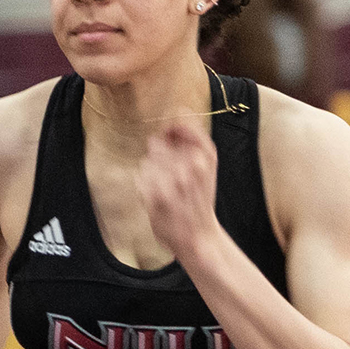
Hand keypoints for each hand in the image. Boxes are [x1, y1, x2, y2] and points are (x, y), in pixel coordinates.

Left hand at [136, 120, 220, 261]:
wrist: (199, 237)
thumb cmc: (201, 199)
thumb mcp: (208, 164)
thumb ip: (194, 137)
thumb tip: (179, 111)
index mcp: (207, 154)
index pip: (177, 124)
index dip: (170, 131)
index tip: (171, 142)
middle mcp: (191, 163)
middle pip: (158, 142)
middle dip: (159, 154)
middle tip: (171, 174)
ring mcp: (173, 178)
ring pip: (148, 158)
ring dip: (153, 169)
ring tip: (167, 187)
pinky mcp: (156, 193)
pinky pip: (141, 174)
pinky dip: (145, 183)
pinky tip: (158, 195)